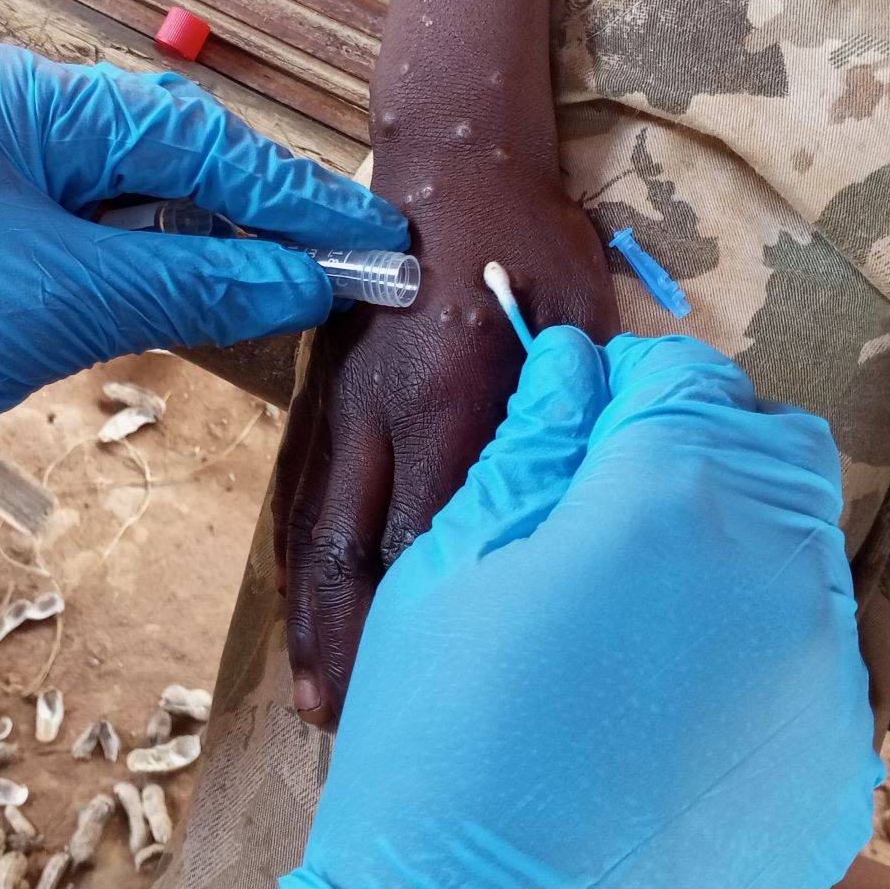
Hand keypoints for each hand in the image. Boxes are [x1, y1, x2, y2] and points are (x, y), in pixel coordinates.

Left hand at [0, 47, 406, 529]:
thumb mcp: (62, 302)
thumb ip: (196, 282)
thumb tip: (309, 285)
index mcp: (33, 100)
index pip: (198, 139)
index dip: (295, 195)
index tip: (377, 239)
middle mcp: (22, 117)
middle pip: (179, 160)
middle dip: (266, 218)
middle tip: (355, 272)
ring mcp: (4, 174)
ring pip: (144, 204)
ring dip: (216, 247)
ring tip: (300, 293)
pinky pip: (101, 240)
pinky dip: (160, 271)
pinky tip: (212, 300)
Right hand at [251, 330, 882, 888]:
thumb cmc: (438, 750)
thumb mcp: (449, 570)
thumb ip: (531, 449)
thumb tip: (573, 369)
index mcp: (668, 503)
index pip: (690, 378)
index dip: (631, 385)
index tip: (586, 421)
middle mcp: (777, 573)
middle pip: (775, 448)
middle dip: (703, 447)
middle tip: (615, 506)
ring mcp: (824, 679)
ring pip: (804, 551)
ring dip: (734, 547)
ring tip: (634, 617)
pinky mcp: (835, 770)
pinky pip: (813, 662)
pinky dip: (756, 649)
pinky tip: (666, 708)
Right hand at [277, 160, 615, 724]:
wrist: (441, 159)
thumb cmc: (525, 235)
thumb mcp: (577, 306)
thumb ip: (580, 400)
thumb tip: (595, 494)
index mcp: (450, 390)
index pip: (432, 526)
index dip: (424, 619)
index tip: (434, 689)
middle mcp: (378, 408)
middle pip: (349, 547)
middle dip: (348, 643)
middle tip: (352, 729)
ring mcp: (337, 401)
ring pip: (309, 526)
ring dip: (310, 617)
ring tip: (315, 696)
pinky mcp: (319, 393)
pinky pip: (298, 489)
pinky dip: (294, 561)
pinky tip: (300, 606)